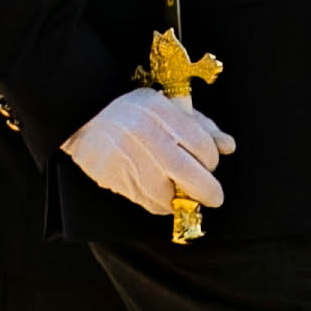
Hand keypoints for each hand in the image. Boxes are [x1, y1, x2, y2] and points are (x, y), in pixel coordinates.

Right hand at [60, 85, 230, 216]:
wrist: (83, 115)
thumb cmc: (133, 110)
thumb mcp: (168, 105)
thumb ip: (200, 125)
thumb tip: (228, 146)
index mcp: (162, 111)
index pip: (201, 145)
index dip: (211, 161)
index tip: (210, 165)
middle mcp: (146, 135)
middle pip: (189, 173)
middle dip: (207, 191)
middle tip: (214, 198)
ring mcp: (128, 158)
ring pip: (166, 194)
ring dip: (180, 201)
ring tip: (185, 198)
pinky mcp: (113, 177)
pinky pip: (145, 201)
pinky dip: (159, 205)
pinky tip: (163, 199)